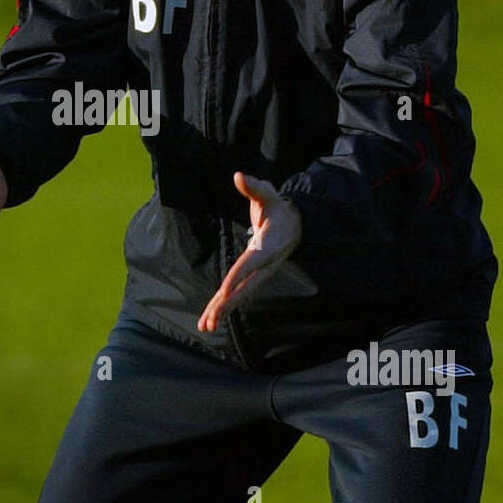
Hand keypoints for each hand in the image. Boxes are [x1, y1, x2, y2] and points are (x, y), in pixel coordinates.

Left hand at [198, 172, 301, 332]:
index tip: (224, 291)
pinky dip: (224, 306)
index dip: (236, 277)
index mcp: (267, 247)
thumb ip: (254, 187)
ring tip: (206, 327)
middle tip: (212, 320)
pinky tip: (211, 320)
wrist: (296, 224)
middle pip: (243, 287)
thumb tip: (239, 175)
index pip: (250, 264)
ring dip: (222, 311)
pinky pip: (237, 293)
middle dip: (227, 304)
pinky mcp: (252, 276)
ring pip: (239, 295)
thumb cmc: (278, 207)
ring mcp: (259, 273)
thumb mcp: (268, 194)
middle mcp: (263, 265)